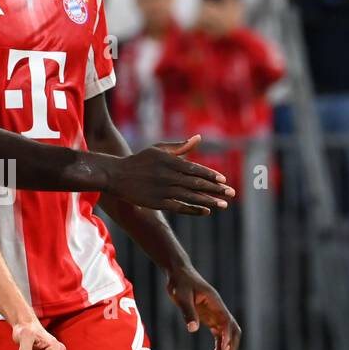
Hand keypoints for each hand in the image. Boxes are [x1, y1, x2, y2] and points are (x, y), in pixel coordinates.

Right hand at [107, 135, 234, 213]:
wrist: (116, 175)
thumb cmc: (139, 161)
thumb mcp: (158, 149)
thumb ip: (179, 147)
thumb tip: (198, 138)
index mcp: (169, 161)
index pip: (195, 169)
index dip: (210, 175)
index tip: (224, 180)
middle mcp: (168, 176)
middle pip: (196, 183)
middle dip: (216, 189)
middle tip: (232, 193)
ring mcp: (163, 190)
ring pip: (191, 196)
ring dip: (209, 201)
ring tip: (224, 204)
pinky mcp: (157, 202)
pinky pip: (180, 207)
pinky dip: (193, 209)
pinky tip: (206, 211)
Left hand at [166, 268, 240, 349]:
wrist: (178, 273)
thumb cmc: (180, 282)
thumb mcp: (181, 296)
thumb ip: (188, 312)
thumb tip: (193, 329)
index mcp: (215, 303)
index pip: (227, 323)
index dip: (228, 337)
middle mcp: (218, 310)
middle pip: (233, 331)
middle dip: (231, 348)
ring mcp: (215, 314)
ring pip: (227, 335)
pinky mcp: (208, 318)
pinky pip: (218, 334)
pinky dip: (219, 346)